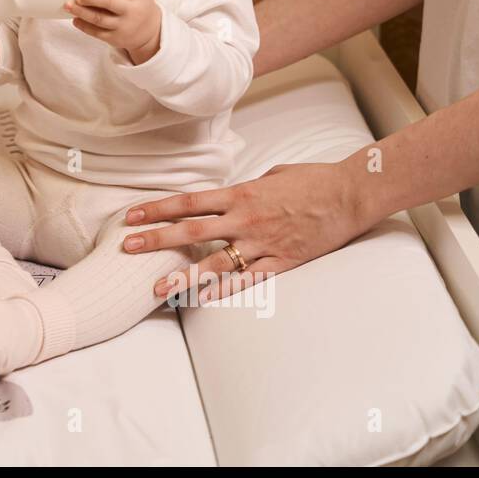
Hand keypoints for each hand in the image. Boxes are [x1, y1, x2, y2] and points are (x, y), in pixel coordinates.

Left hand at [63, 0, 162, 62]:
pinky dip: (83, 25)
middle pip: (109, 2)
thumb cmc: (137, 7)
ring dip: (81, 11)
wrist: (150, 32)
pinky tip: (76, 19)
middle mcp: (132, 12)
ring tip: (70, 6)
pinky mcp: (115, 39)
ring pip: (99, 18)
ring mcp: (123, 27)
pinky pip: (96, 32)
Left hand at [120, 160, 381, 301]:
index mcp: (241, 194)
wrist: (351, 194)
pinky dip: (223, 292)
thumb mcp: (271, 176)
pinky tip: (202, 301)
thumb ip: (245, 190)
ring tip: (157, 289)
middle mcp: (246, 219)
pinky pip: (248, 281)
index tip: (132, 216)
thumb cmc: (312, 180)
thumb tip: (228, 198)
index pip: (189, 202)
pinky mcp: (282, 262)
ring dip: (183, 276)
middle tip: (128, 247)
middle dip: (157, 239)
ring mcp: (263, 243)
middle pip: (192, 231)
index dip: (157, 208)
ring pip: (215, 264)